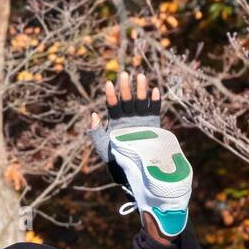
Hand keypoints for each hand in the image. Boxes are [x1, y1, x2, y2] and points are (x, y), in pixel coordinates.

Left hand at [89, 69, 191, 237]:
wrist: (136, 174)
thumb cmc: (116, 163)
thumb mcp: (103, 150)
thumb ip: (96, 134)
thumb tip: (92, 115)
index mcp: (115, 123)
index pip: (112, 105)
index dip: (111, 95)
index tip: (109, 84)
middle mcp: (128, 119)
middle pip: (127, 100)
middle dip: (126, 87)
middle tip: (125, 73)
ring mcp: (141, 121)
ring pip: (141, 101)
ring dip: (141, 89)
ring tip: (141, 76)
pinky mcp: (154, 125)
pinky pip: (155, 110)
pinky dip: (155, 100)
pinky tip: (155, 90)